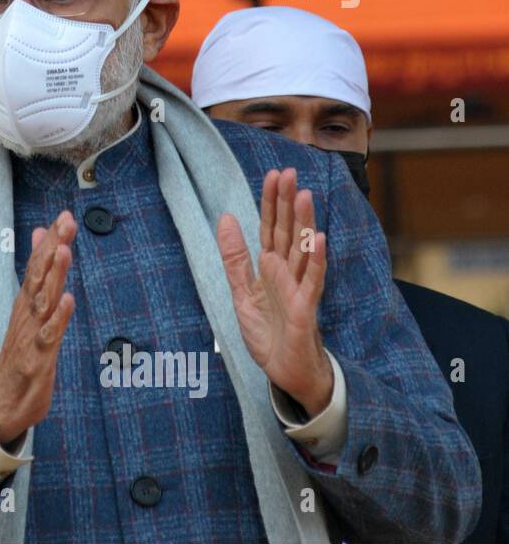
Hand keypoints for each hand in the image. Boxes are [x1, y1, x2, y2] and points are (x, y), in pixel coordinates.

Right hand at [0, 211, 77, 446]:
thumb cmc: (21, 352)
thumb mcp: (30, 310)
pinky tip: (68, 301)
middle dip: (53, 247)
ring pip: (43, 300)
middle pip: (40, 275)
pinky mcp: (36, 358)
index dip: (51, 240)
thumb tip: (41, 235)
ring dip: (53, 276)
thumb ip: (39, 273)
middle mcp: (27, 313)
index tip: (64, 216)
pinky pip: (48, 336)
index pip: (38, 265)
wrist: (2, 400)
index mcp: (27, 302)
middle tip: (65, 222)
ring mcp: (30, 334)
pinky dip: (58, 318)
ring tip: (64, 252)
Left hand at [216, 168, 333, 416]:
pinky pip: (312, 281)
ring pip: (302, 250)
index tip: (273, 174)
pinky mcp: (306, 308)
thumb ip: (234, 257)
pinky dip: (316, 261)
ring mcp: (299, 289)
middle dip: (287, 203)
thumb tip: (225, 218)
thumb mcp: (241, 292)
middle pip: (287, 231)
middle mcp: (287, 273)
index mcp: (270, 267)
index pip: (270, 228)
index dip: (271, 202)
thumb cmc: (269, 333)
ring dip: (304, 223)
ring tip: (305, 196)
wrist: (286, 371)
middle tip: (289, 172)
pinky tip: (319, 240)